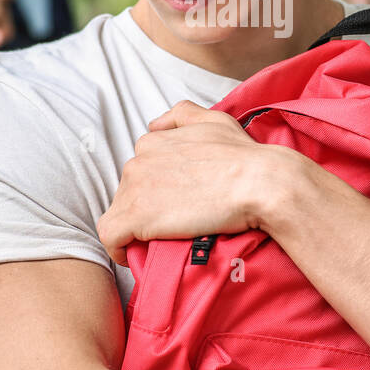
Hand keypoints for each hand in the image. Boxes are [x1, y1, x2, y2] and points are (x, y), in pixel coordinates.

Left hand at [98, 100, 288, 265]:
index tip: (169, 203)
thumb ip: (182, 114)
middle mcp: (137, 161)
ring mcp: (135, 188)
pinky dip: (117, 248)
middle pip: (127, 192)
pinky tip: (133, 255)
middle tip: (172, 223)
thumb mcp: (214, 120)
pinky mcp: (136, 217)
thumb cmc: (244, 156)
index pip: (139, 170)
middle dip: (144, 207)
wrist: (259, 184)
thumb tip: (155, 124)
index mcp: (153, 142)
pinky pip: (110, 236)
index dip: (151, 189)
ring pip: (119, 213)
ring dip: (134, 228)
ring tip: (161, 240)